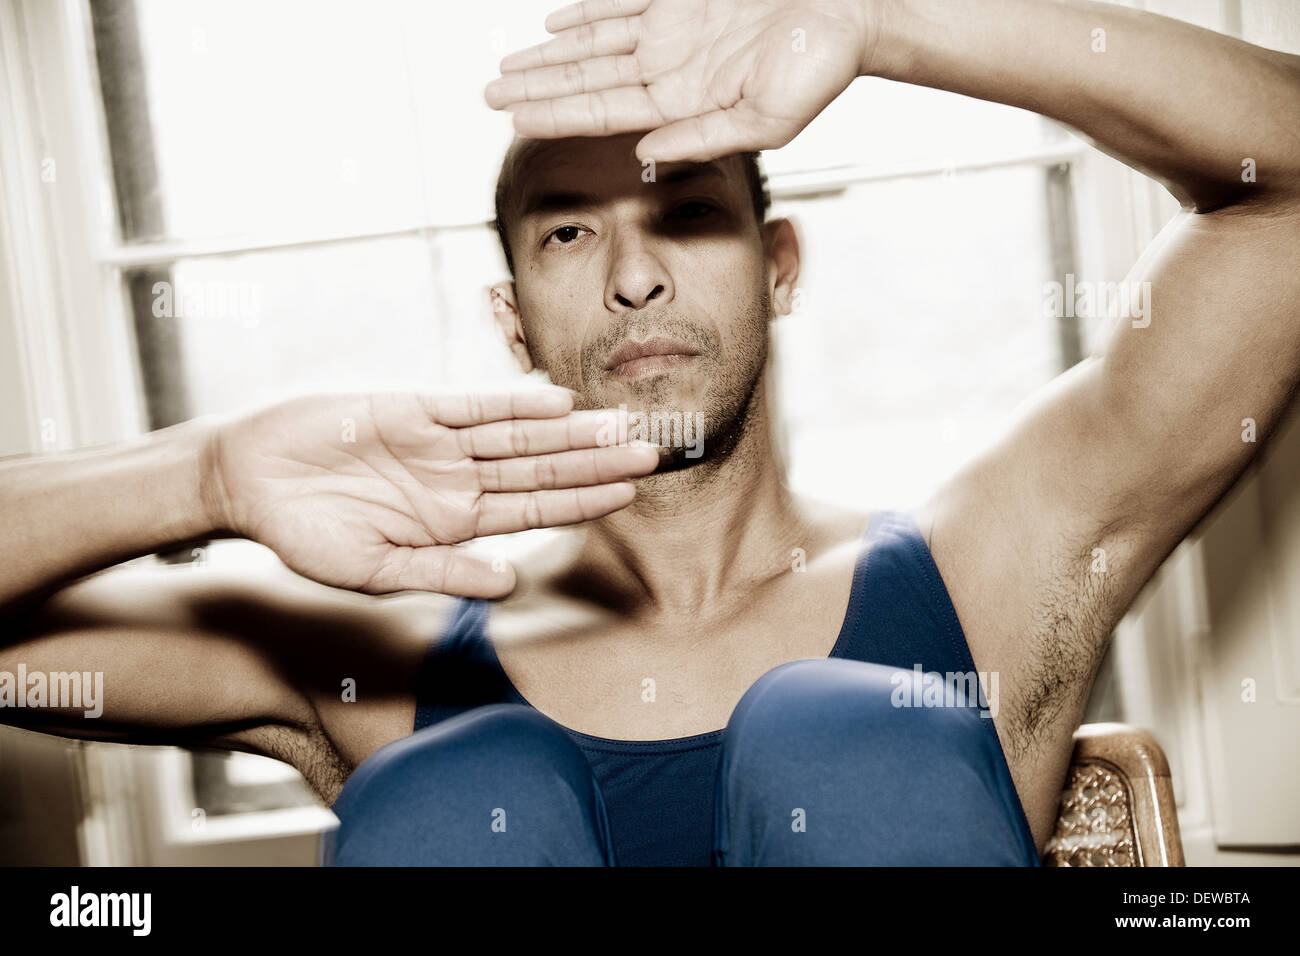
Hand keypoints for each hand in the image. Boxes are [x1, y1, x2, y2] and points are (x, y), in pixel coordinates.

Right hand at [202, 389, 657, 596]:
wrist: (247, 478)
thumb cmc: (304, 534)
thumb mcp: (372, 570)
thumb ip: (440, 574)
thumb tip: (508, 584)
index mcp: (452, 523)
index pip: (534, 511)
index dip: (583, 502)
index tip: (631, 495)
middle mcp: (456, 480)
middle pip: (541, 470)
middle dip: (596, 462)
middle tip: (655, 450)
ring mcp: (437, 443)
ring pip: (518, 435)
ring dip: (570, 431)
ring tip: (622, 424)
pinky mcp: (411, 409)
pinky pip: (471, 405)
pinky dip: (513, 402)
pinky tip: (557, 400)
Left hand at [484, 0, 877, 161]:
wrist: (852, 14)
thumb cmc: (818, 70)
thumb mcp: (765, 121)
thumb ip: (704, 136)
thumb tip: (646, 150)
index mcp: (683, 104)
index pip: (602, 112)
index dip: (555, 114)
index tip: (512, 119)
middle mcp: (669, 71)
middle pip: (587, 80)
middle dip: (537, 88)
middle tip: (487, 94)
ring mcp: (673, 33)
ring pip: (594, 44)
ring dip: (550, 55)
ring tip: (508, 66)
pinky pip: (622, 3)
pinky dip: (587, 10)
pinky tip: (554, 21)